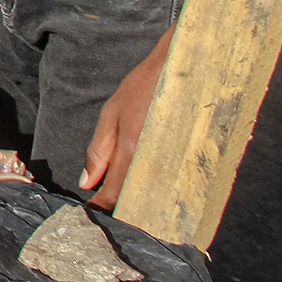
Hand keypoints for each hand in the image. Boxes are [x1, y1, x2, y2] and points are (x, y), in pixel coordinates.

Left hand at [80, 27, 171, 208]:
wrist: (188, 68)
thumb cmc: (145, 87)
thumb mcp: (112, 113)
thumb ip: (99, 150)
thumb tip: (87, 184)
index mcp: (132, 152)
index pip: (114, 195)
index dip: (101, 208)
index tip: (92, 214)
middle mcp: (156, 164)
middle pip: (136, 202)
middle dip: (121, 209)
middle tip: (109, 207)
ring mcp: (178, 166)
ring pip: (155, 198)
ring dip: (141, 202)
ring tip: (130, 200)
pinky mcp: (194, 163)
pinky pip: (174, 187)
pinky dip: (161, 191)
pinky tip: (153, 186)